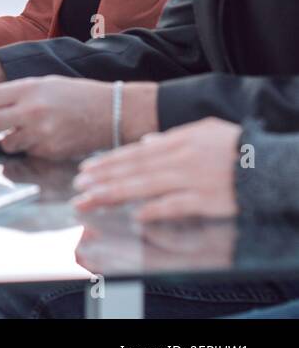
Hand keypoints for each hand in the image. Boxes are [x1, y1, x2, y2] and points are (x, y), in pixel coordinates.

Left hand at [0, 75, 120, 158]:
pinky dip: (29, 149)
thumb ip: (15, 97)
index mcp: (27, 88)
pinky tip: (47, 138)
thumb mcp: (44, 85)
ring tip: (27, 132)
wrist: (114, 111)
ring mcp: (41, 132)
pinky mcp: (51, 151)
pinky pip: (28, 153)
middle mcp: (31, 110)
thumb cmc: (77, 96)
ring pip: (7, 143)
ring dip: (7, 142)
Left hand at [72, 118, 242, 220]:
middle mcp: (179, 159)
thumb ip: (171, 137)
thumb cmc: (235, 147)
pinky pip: (175, 206)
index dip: (107, 161)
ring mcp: (192, 179)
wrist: (269, 163)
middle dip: (101, 179)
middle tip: (77, 186)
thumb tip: (145, 141)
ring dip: (115, 193)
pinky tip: (135, 216)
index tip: (85, 169)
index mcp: (178, 141)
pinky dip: (155, 210)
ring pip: (145, 186)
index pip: (134, 152)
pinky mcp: (207, 199)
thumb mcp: (203, 131)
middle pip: (132, 169)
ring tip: (91, 199)